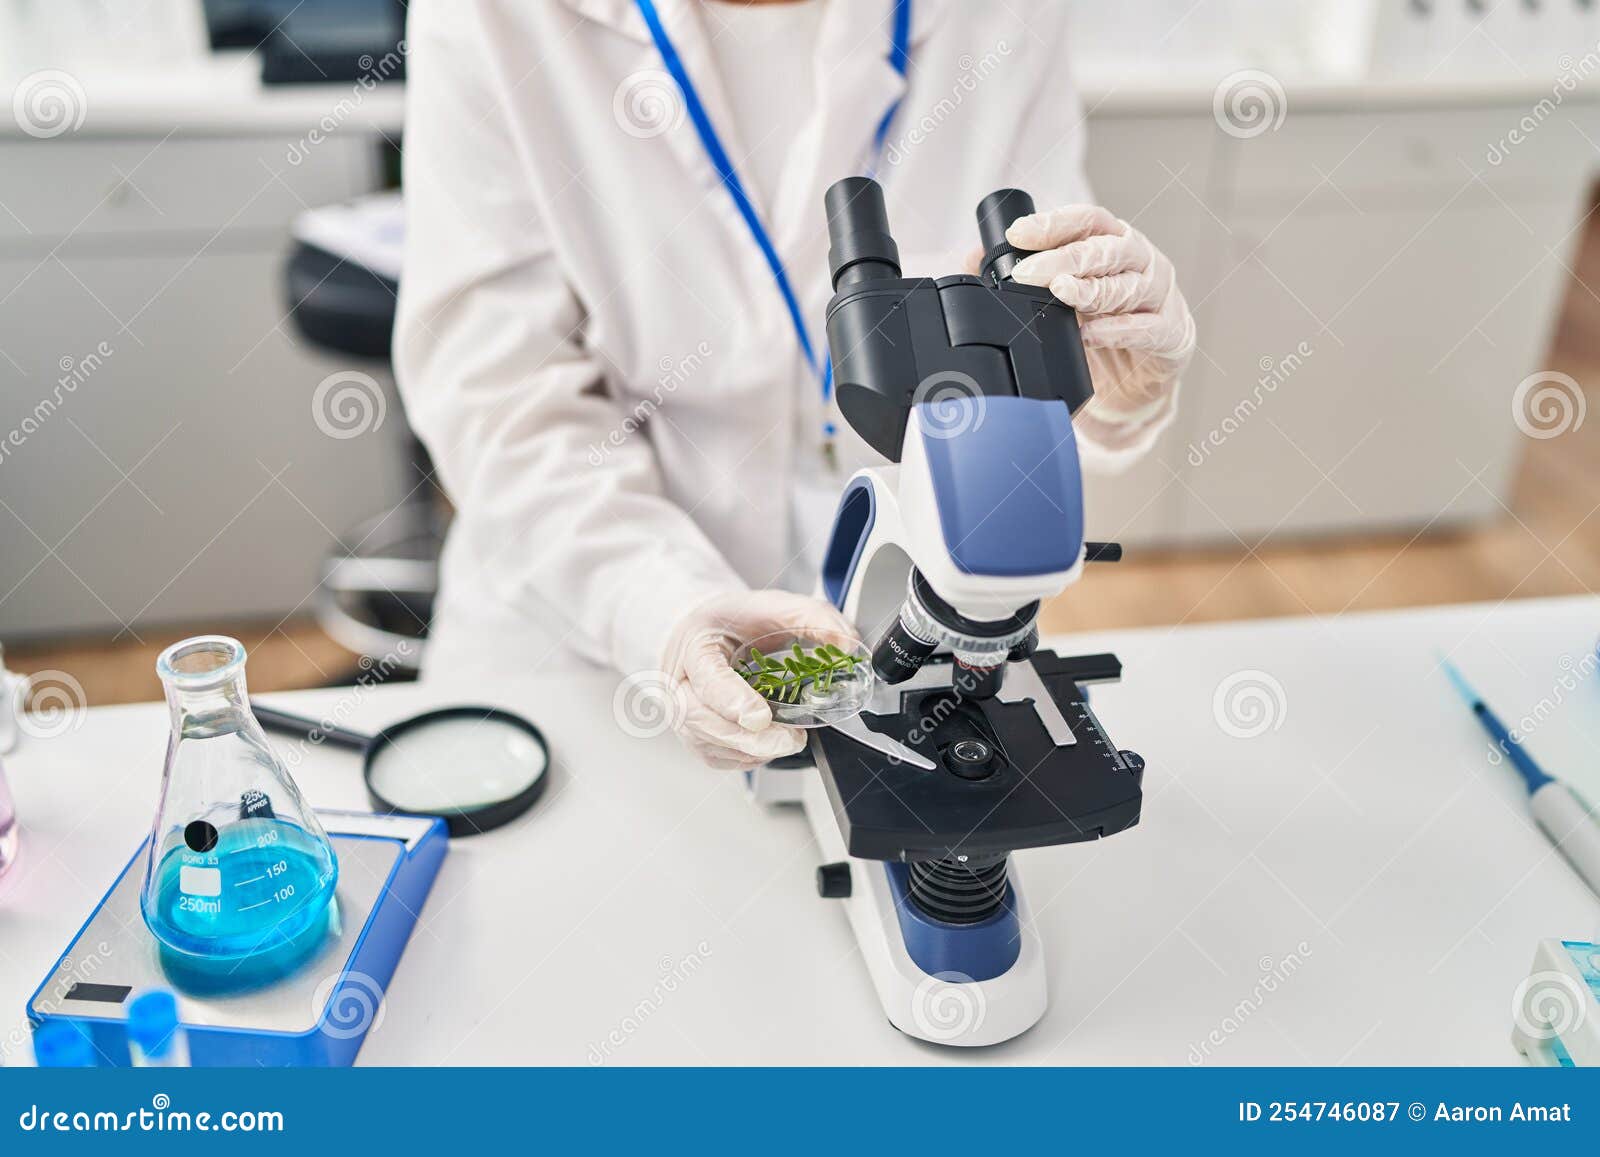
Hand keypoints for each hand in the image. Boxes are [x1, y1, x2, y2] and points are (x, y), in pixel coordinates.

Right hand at [661, 590, 855, 770]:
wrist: (703, 632)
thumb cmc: (732, 622)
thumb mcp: (773, 606)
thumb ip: (812, 618)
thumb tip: (847, 643)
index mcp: (693, 645)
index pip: (706, 677)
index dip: (732, 700)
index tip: (760, 717)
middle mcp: (679, 684)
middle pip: (702, 721)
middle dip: (748, 738)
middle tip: (791, 740)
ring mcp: (683, 714)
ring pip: (710, 744)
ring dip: (753, 749)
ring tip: (789, 739)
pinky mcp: (695, 737)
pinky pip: (718, 757)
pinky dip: (747, 756)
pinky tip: (769, 743)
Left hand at [1006, 206, 1195, 452]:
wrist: (1138, 380)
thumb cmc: (1100, 327)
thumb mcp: (1061, 298)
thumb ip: (1024, 276)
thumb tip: (973, 258)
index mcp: (1114, 243)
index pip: (1087, 220)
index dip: (1053, 224)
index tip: (1018, 234)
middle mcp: (1141, 262)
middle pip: (1105, 251)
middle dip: (1064, 259)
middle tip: (1028, 273)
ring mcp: (1161, 296)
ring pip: (1128, 286)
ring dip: (1090, 291)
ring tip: (1061, 295)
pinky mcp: (1172, 334)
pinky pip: (1148, 328)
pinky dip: (1118, 330)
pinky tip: (1090, 334)